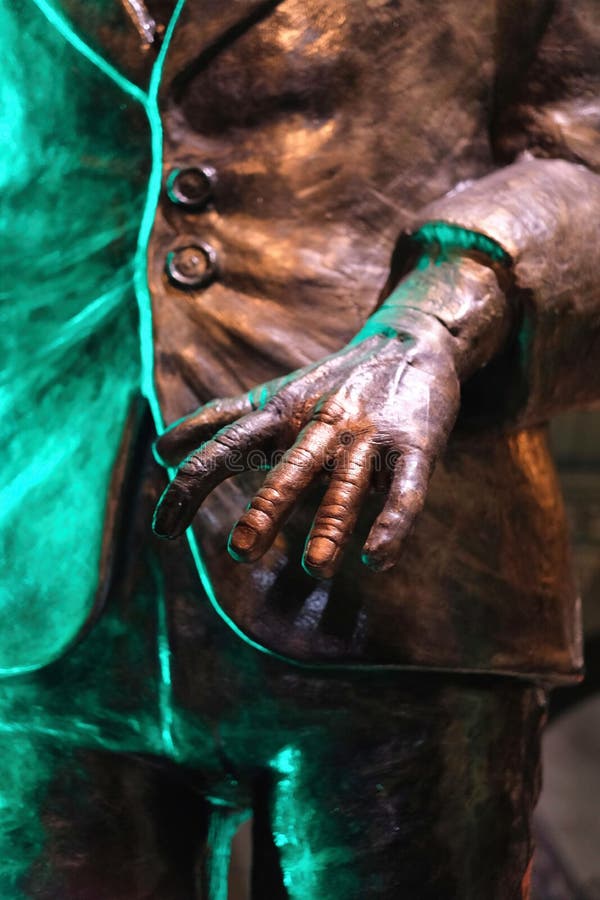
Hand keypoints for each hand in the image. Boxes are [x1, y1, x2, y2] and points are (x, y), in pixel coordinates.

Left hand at [153, 255, 507, 577]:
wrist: (411, 341)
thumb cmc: (331, 382)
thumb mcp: (272, 396)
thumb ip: (218, 422)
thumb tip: (160, 450)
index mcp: (280, 413)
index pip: (227, 447)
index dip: (191, 486)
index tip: (162, 529)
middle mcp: (320, 422)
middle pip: (289, 467)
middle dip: (266, 508)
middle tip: (242, 552)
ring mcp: (369, 434)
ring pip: (347, 481)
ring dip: (332, 524)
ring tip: (316, 568)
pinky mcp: (415, 446)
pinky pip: (405, 490)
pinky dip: (393, 523)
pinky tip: (378, 558)